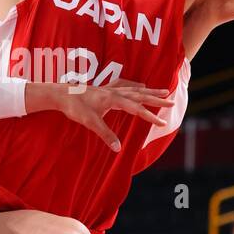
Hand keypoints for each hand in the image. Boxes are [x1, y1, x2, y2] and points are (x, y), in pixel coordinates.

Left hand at [47, 79, 174, 150]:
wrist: (61, 94)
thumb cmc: (75, 108)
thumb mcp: (90, 123)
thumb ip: (105, 134)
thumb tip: (117, 148)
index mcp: (113, 99)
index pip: (136, 108)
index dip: (150, 116)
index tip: (162, 123)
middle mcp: (115, 92)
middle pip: (140, 95)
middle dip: (157, 98)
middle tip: (171, 100)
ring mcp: (111, 89)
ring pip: (135, 88)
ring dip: (150, 90)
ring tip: (164, 90)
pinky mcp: (106, 89)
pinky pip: (126, 85)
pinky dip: (135, 85)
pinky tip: (139, 85)